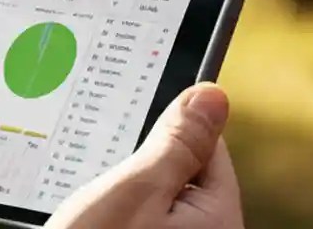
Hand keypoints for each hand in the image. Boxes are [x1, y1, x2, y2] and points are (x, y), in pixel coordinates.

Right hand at [45, 83, 242, 228]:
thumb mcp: (135, 190)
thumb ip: (176, 143)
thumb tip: (213, 96)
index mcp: (221, 221)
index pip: (208, 149)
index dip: (166, 132)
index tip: (128, 126)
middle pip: (182, 178)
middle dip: (139, 168)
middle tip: (101, 180)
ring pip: (155, 205)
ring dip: (121, 197)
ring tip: (92, 212)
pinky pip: (140, 226)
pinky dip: (114, 221)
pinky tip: (92, 227)